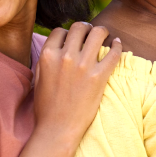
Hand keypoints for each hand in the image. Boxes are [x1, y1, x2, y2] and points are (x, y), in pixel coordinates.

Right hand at [33, 22, 122, 146]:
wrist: (58, 129)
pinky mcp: (99, 77)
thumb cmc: (46, 106)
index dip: (67, 33)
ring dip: (102, 31)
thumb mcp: (38, 78)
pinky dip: (117, 46)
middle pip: (79, 27)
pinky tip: (117, 44)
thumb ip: (46, 59)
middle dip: (85, 28)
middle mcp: (65, 56)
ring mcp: (83, 66)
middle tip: (91, 33)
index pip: (60, 31)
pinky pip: (113, 53)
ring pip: (97, 33)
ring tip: (105, 35)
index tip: (73, 39)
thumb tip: (55, 46)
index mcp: (48, 56)